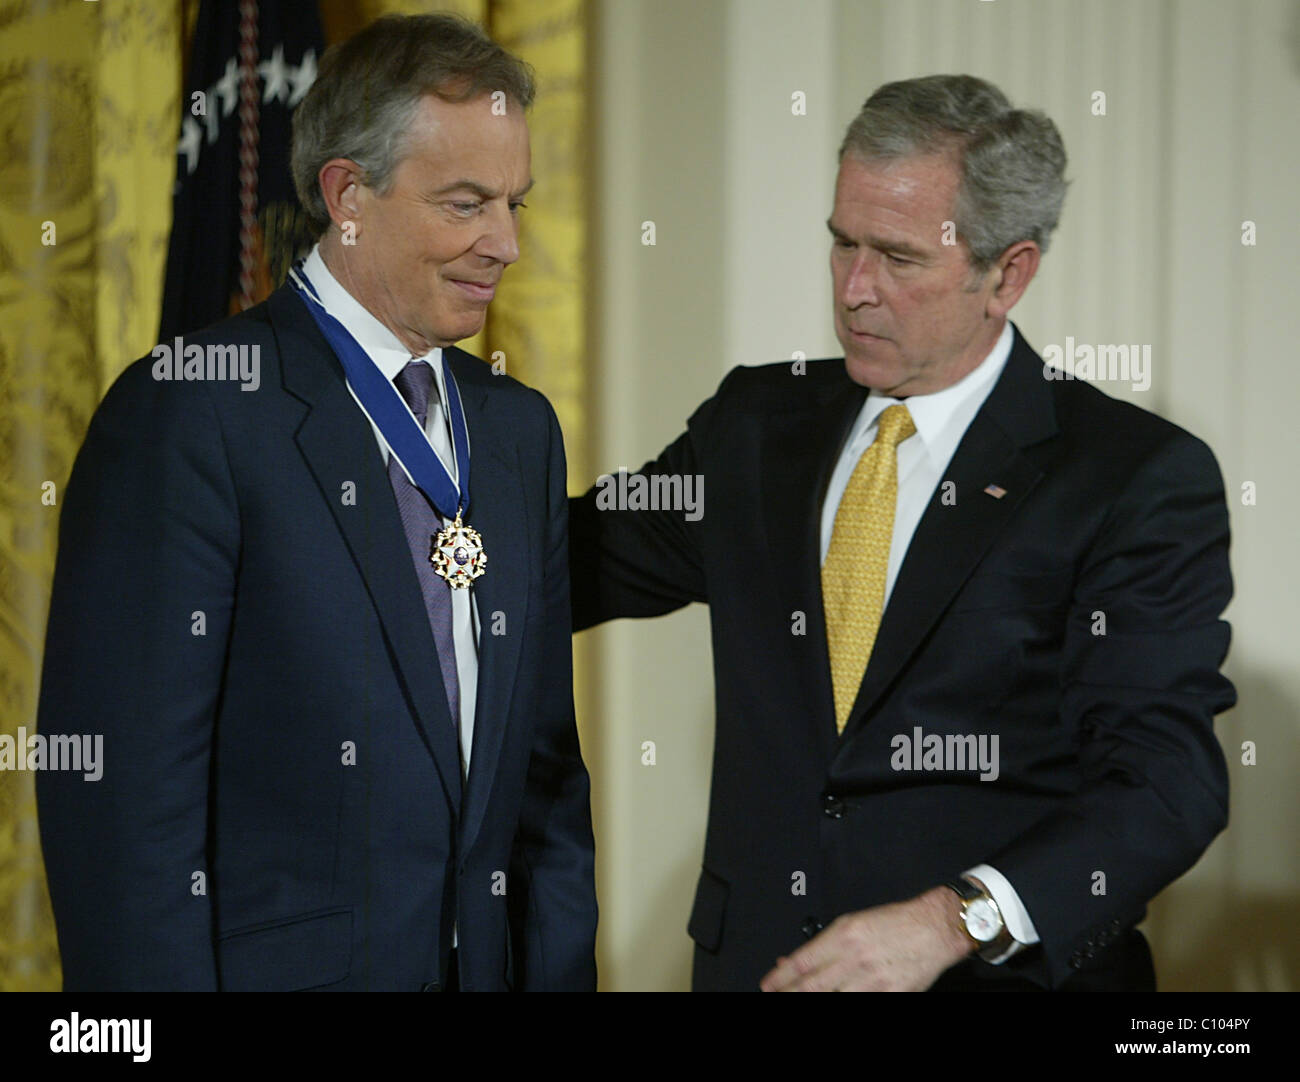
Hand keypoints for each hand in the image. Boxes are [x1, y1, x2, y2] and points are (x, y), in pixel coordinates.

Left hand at [759, 886, 973, 990]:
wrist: (933, 929)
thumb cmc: (893, 923)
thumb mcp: (853, 924)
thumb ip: (824, 946)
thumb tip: (793, 962)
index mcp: (844, 935)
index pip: (803, 962)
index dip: (781, 978)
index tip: (768, 985)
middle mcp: (855, 958)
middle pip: (812, 985)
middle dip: (790, 994)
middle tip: (775, 997)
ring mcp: (873, 980)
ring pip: (833, 998)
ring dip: (812, 1000)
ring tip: (796, 1001)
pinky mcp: (890, 994)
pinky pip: (861, 1004)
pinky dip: (843, 1004)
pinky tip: (833, 1003)